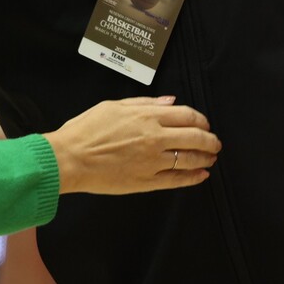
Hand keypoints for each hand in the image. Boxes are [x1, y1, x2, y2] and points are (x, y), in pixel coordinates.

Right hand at [45, 94, 220, 194]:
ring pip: (190, 158)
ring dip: (206, 157)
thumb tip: (170, 101)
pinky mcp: (146, 182)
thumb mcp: (114, 106)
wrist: (68, 158)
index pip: (187, 116)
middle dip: (210, 140)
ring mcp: (152, 161)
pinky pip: (177, 180)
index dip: (201, 121)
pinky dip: (193, 177)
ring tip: (212, 157)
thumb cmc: (86, 130)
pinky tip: (201, 175)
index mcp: (147, 117)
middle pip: (195, 137)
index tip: (205, 124)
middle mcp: (155, 138)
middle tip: (215, 143)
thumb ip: (145, 103)